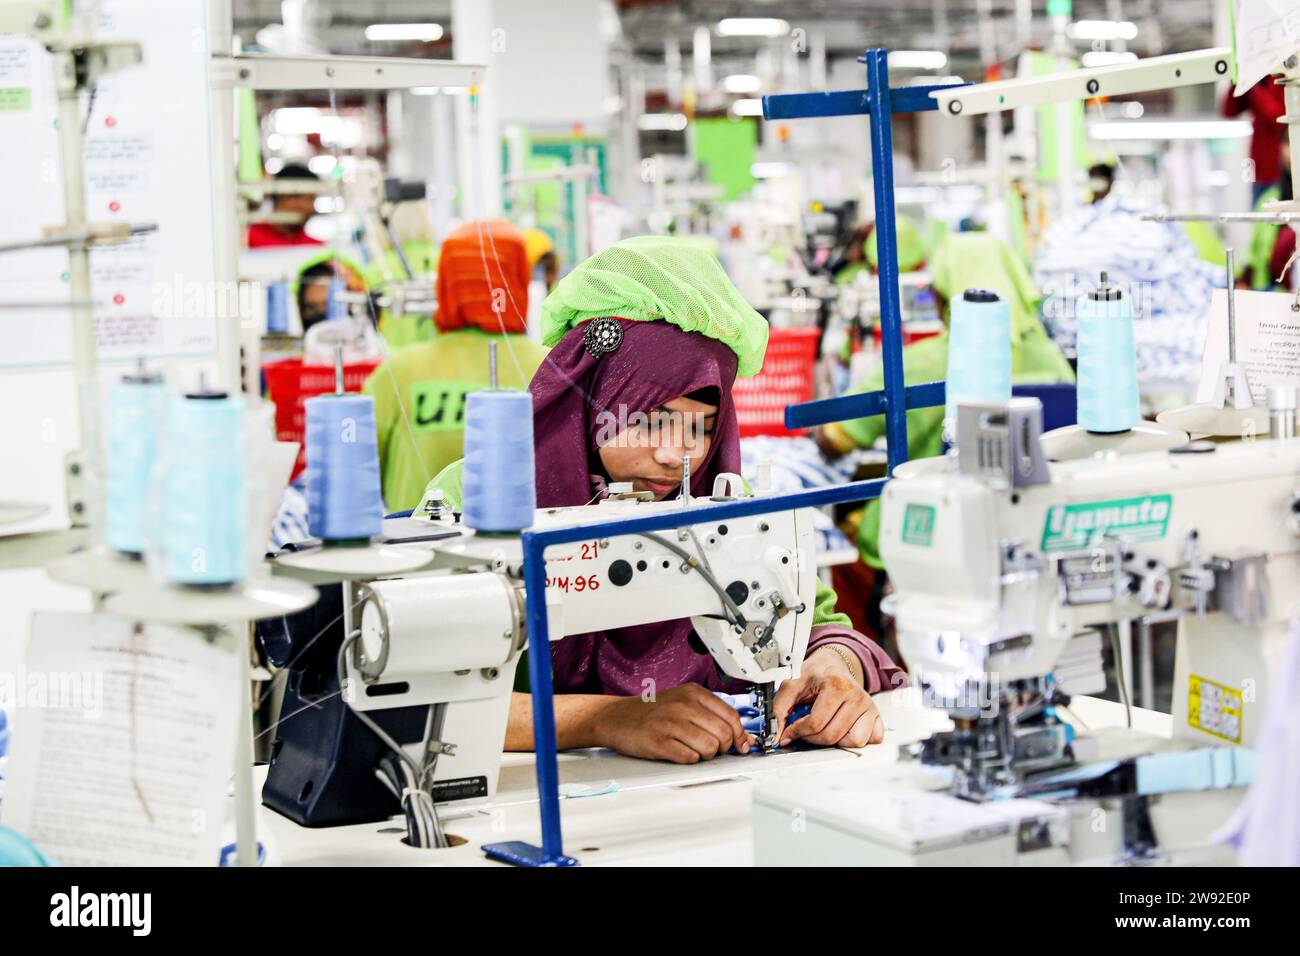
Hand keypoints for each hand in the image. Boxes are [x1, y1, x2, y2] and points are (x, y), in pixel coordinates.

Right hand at [597, 683, 756, 763]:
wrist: (616, 717)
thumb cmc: (652, 711)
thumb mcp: (682, 700)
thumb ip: (710, 713)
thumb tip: (739, 735)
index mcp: (693, 693)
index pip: (731, 715)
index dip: (739, 734)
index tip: (741, 744)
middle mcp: (683, 706)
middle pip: (723, 734)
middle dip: (723, 748)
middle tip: (713, 750)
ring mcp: (671, 724)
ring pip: (709, 748)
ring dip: (707, 756)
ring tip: (696, 751)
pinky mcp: (660, 743)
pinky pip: (690, 759)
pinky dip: (690, 760)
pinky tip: (681, 753)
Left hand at [772, 647, 884, 748]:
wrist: (834, 665)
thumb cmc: (815, 675)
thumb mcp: (793, 684)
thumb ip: (780, 706)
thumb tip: (778, 733)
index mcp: (837, 685)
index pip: (816, 722)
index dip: (798, 731)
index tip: (789, 732)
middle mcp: (857, 696)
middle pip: (832, 735)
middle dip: (812, 738)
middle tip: (804, 730)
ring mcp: (870, 707)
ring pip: (853, 742)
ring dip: (835, 741)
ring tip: (824, 728)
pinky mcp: (876, 716)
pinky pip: (870, 740)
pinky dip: (855, 740)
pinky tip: (843, 729)